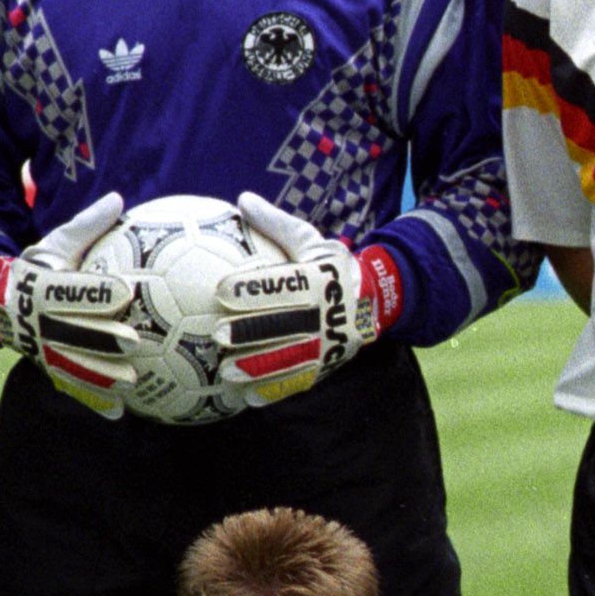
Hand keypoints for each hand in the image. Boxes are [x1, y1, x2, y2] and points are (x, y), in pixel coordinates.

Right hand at [0, 192, 142, 413]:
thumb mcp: (56, 243)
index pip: (70, 289)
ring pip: (71, 364)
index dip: (96, 292)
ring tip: (133, 380)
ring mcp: (42, 348)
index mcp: (42, 287)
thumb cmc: (40, 266)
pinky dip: (93, 401)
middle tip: (133, 339)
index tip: (127, 290)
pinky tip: (119, 413)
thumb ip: (86, 226)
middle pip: (71, 331)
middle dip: (100, 338)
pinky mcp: (48, 367)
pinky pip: (72, 387)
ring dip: (100, 375)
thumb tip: (117, 198)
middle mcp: (40, 321)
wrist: (0, 302)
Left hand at [229, 194, 397, 402]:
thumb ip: (277, 223)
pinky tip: (247, 398)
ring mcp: (328, 343)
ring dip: (258, 368)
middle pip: (286, 324)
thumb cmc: (333, 266)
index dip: (253, 288)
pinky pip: (299, 381)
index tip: (220, 290)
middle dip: (252, 331)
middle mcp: (326, 314)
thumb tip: (243, 197)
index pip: (284, 284)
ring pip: (290, 358)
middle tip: (218, 334)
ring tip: (226, 372)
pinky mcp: (327, 365)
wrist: (376, 301)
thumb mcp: (313, 241)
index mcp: (320, 281)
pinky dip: (274, 391)